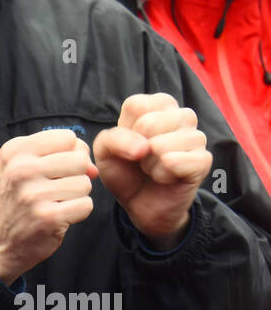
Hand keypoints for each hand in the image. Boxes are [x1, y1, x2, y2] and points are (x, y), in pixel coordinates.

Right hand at [0, 129, 96, 284]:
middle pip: (80, 160)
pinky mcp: (47, 218)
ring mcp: (33, 195)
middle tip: (55, 190)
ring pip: (85, 183)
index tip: (54, 170)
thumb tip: (93, 168)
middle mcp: (21, 170)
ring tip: (54, 204)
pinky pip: (86, 205)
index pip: (68, 138)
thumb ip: (60, 154)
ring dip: (76, 196)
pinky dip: (77, 213)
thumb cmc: (16, 200)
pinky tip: (58, 217)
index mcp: (15, 152)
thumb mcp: (22, 166)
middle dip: (75, 176)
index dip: (68, 153)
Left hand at [93, 93, 209, 248]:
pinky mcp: (203, 159)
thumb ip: (113, 138)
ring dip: (148, 165)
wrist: (141, 205)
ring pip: (160, 145)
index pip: (135, 105)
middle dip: (136, 149)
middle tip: (143, 160)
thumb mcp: (106, 153)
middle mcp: (182, 115)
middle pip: (148, 123)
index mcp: (159, 106)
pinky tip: (166, 177)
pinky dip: (161, 175)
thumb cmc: (126, 172)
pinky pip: (173, 163)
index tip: (130, 144)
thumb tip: (144, 147)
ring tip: (154, 169)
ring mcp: (196, 136)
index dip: (124, 131)